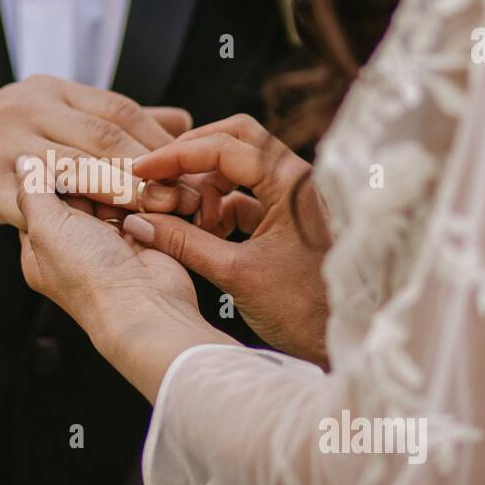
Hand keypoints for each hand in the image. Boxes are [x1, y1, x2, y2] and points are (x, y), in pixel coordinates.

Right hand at [0, 76, 198, 268]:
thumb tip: (180, 120)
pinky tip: (95, 236)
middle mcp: (27, 108)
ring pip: (74, 165)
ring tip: (152, 216)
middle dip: (148, 168)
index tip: (191, 170)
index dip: (159, 142)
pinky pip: (33, 201)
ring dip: (118, 193)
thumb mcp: (47, 123)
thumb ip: (111, 123)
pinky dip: (68, 219)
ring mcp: (1, 143)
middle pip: (103, 135)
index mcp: (49, 92)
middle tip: (183, 198)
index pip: (118, 109)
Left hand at [14, 156, 234, 402]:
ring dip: (118, 185)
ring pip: (109, 195)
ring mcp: (109, 243)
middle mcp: (75, 247)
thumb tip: (22, 162)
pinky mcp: (142, 239)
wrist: (144, 306)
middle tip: (99, 164)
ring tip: (125, 177)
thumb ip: (33, 191)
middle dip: (90, 177)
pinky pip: (137, 204)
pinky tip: (144, 187)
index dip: (51, 174)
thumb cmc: (89, 277)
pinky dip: (141, 195)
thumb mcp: (46, 228)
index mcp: (42, 250)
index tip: (61, 154)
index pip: (41, 199)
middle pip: (77, 193)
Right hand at [121, 114, 331, 367]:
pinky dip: (220, 210)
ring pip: (240, 169)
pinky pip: (247, 198)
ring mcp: (294, 198)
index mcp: (291, 182)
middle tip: (159, 177)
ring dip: (206, 188)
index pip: (223, 146)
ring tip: (185, 221)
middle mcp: (297, 180)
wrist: (343, 343)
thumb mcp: (235, 275)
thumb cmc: (306, 311)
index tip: (142, 170)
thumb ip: (184, 243)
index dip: (175, 156)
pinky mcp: (289, 220)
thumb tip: (140, 221)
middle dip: (193, 156)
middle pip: (235, 141)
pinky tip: (203, 235)